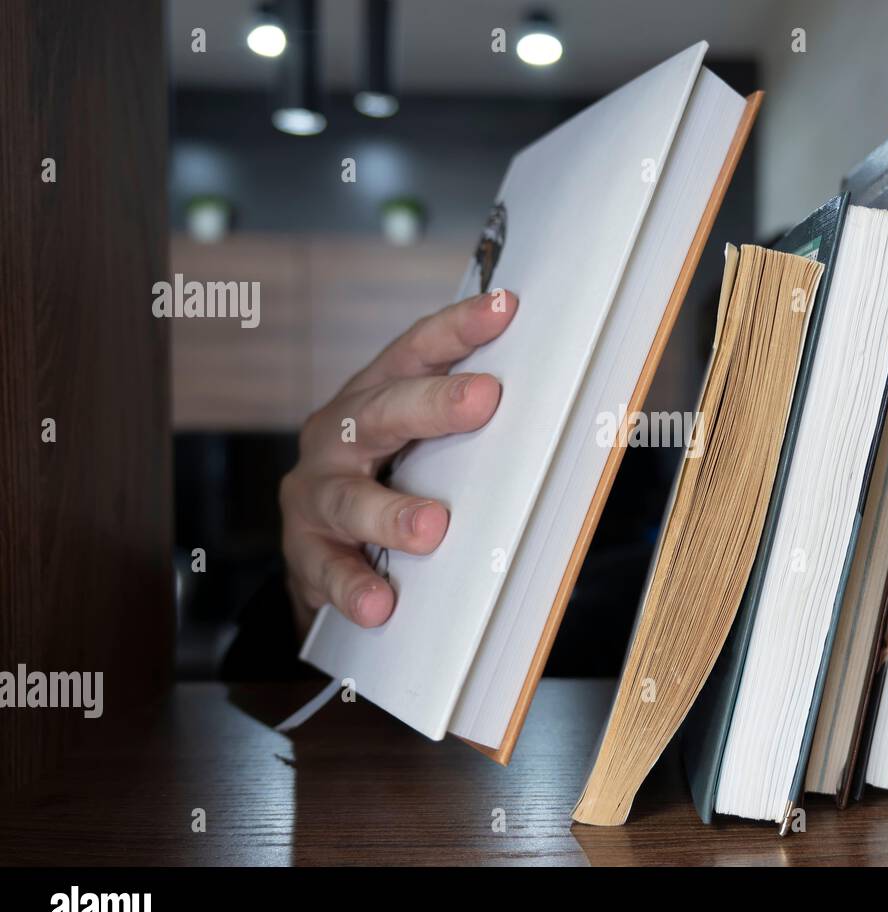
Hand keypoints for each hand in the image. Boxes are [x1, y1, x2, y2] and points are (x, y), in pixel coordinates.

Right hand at [279, 290, 517, 635]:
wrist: (321, 557)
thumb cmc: (387, 485)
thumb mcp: (418, 448)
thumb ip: (466, 431)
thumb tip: (558, 413)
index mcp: (371, 398)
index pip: (413, 352)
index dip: (456, 329)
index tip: (504, 308)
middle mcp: (336, 436)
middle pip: (380, 412)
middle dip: (433, 404)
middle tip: (485, 399)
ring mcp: (314, 495)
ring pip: (349, 498)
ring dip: (392, 512)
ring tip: (434, 527)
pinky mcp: (305, 553)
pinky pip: (328, 570)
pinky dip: (355, 586)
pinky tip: (382, 603)